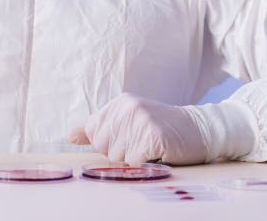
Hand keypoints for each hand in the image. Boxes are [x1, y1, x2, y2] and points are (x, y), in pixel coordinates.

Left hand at [71, 93, 208, 165]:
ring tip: (151, 147)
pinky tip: (159, 152)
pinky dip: (147, 163)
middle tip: (143, 143)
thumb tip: (69, 135)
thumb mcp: (128, 121)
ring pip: (119, 158)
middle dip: (121, 153)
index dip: (110, 143)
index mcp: (119, 103)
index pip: (94, 133)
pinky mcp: (153, 135)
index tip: (130, 137)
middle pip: (104, 147)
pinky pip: (135, 162)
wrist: (198, 130)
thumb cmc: (161, 129)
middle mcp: (127, 108)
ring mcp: (140, 120)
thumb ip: (99, 127)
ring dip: (135, 159)